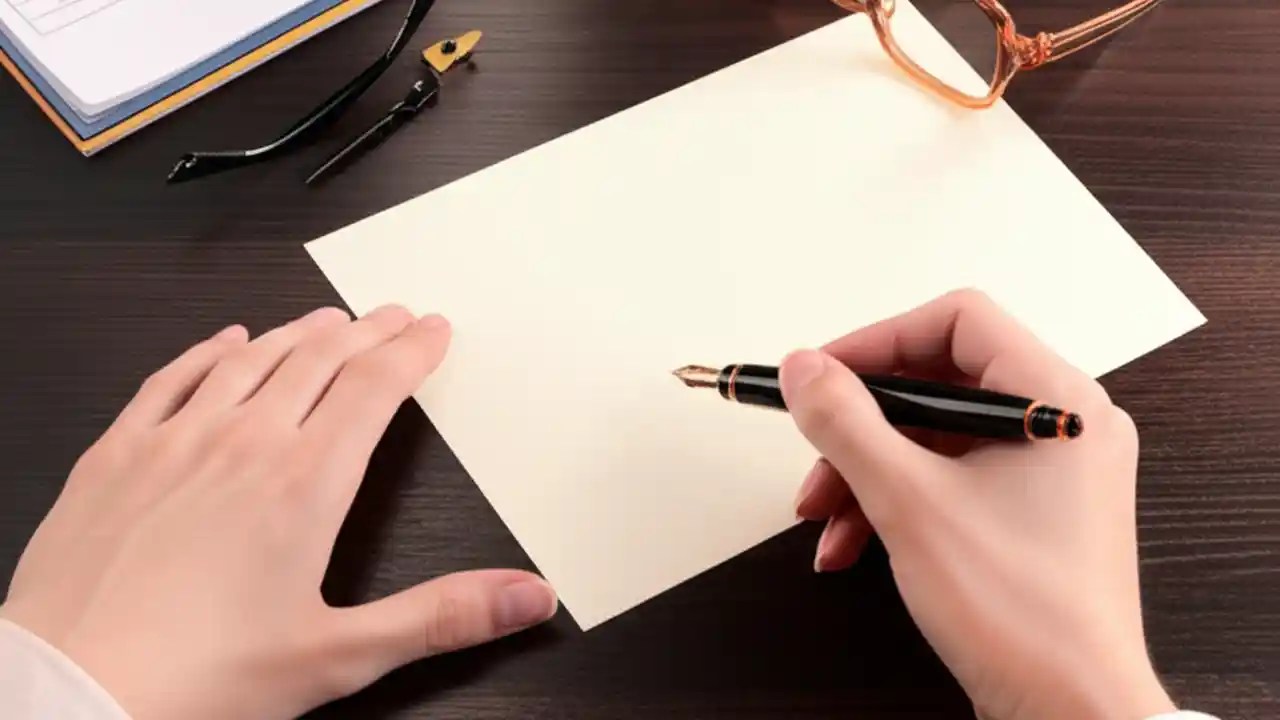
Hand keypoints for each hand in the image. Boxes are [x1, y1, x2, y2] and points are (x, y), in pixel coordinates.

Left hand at [0, 306, 557, 719]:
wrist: (71, 694)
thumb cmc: (198, 681)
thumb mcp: (340, 655)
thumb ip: (441, 616)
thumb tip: (525, 596)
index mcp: (304, 484)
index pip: (375, 388)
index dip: (411, 351)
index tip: (433, 330)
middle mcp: (243, 444)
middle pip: (319, 359)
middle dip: (367, 330)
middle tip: (394, 315)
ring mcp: (174, 441)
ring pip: (251, 359)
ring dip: (297, 331)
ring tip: (327, 319)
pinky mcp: (116, 456)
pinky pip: (170, 378)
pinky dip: (206, 351)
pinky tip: (224, 342)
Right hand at [781, 290, 1174, 719]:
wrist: (1071, 714)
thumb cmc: (1022, 616)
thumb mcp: (910, 502)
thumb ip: (847, 422)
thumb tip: (805, 367)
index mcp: (1056, 401)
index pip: (958, 320)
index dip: (878, 340)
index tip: (822, 375)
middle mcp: (1061, 424)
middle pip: (938, 382)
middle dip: (861, 424)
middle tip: (814, 452)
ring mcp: (1050, 471)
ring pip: (934, 436)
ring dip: (866, 471)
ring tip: (823, 517)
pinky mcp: (1031, 512)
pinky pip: (950, 477)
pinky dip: (896, 501)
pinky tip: (852, 543)